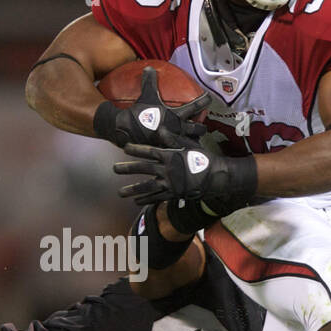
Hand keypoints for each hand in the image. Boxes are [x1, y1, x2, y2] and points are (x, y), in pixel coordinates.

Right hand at [93, 66, 207, 148]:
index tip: (209, 98)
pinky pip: (178, 150)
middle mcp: (178, 128)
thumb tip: (148, 68)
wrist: (126, 130)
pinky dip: (181, 150)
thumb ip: (149, 81)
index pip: (196, 106)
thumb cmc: (137, 113)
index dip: (205, 101)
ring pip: (190, 142)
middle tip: (203, 125)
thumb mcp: (145, 95)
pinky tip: (181, 152)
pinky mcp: (166, 149)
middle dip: (203, 127)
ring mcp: (173, 141)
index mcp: (176, 115)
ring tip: (194, 141)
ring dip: (194, 141)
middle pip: (198, 128)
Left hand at [114, 141, 257, 205]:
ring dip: (133, 189)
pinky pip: (157, 197)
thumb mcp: (189, 144)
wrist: (216, 176)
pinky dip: (146, 199)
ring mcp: (170, 183)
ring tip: (120, 192)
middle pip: (143, 168)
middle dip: (128, 168)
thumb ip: (172, 138)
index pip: (149, 151)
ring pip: (147, 187)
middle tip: (114, 168)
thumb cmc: (202, 158)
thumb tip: (158, 128)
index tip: (124, 148)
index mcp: (170, 155)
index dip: (136, 149)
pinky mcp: (173, 194)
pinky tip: (136, 201)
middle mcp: (167, 170)